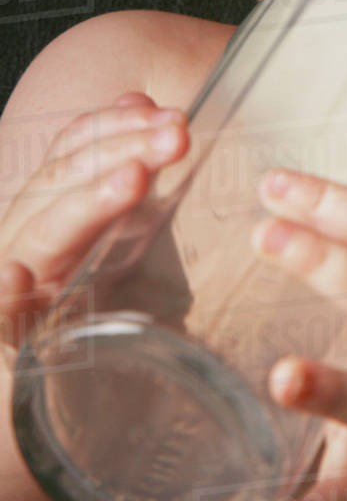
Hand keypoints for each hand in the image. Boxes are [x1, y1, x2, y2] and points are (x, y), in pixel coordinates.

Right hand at [0, 93, 188, 354]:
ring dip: (85, 203)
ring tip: (132, 180)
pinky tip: (18, 281)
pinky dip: (3, 295)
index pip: (70, 154)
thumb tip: (137, 94)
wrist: (34, 405)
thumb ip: (116, 171)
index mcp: (47, 217)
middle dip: (119, 150)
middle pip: (61, 182)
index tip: (163, 111)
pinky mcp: (2, 339)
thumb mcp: (106, 239)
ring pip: (39, 232)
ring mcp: (8, 286)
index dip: (112, 124)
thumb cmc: (78, 323)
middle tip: (176, 135)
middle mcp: (21, 243)